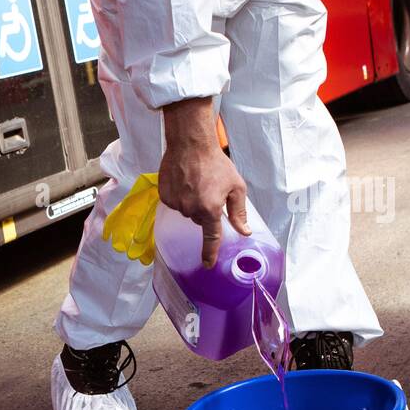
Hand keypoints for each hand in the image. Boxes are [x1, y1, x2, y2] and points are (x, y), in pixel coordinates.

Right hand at [159, 98, 249, 267]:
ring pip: (187, 211)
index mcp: (210, 209)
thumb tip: (243, 231)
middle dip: (205, 209)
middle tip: (209, 189)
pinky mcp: (165, 196)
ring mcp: (176, 203)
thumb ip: (239, 212)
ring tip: (196, 182)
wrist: (190, 144)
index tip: (208, 264)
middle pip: (199, 220)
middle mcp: (191, 209)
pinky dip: (180, 196)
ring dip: (192, 202)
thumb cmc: (215, 162)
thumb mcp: (236, 186)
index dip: (209, 253)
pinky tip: (184, 182)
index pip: (211, 238)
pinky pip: (174, 203)